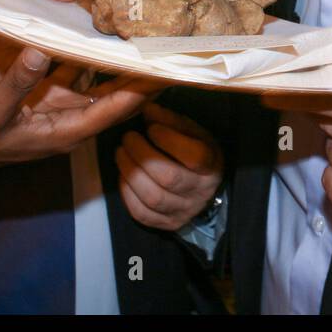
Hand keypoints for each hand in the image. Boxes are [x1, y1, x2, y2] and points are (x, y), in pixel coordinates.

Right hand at [0, 47, 162, 173]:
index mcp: (66, 131)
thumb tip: (39, 51)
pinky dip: (92, 60)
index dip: (145, 88)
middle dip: (145, 74)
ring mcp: (62, 113)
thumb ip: (17, 82)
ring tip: (146, 37)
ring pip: (102, 86)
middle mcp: (72, 123)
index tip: (170, 68)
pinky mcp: (50, 102)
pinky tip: (100, 36)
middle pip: (119, 97)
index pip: (117, 108)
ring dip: (121, 64)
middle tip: (170, 47)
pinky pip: (79, 78)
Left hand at [117, 103, 223, 231]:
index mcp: (211, 165)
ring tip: (120, 152)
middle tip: (128, 138)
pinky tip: (124, 175)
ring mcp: (183, 211)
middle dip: (141, 154)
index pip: (193, 156)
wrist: (204, 188)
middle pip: (168, 178)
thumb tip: (146, 107)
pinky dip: (127, 193)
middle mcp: (200, 192)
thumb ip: (170, 120)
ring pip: (152, 198)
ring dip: (130, 172)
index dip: (168, 140)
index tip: (151, 127)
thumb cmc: (196, 152)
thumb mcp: (192, 132)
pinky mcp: (166, 224)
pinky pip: (142, 214)